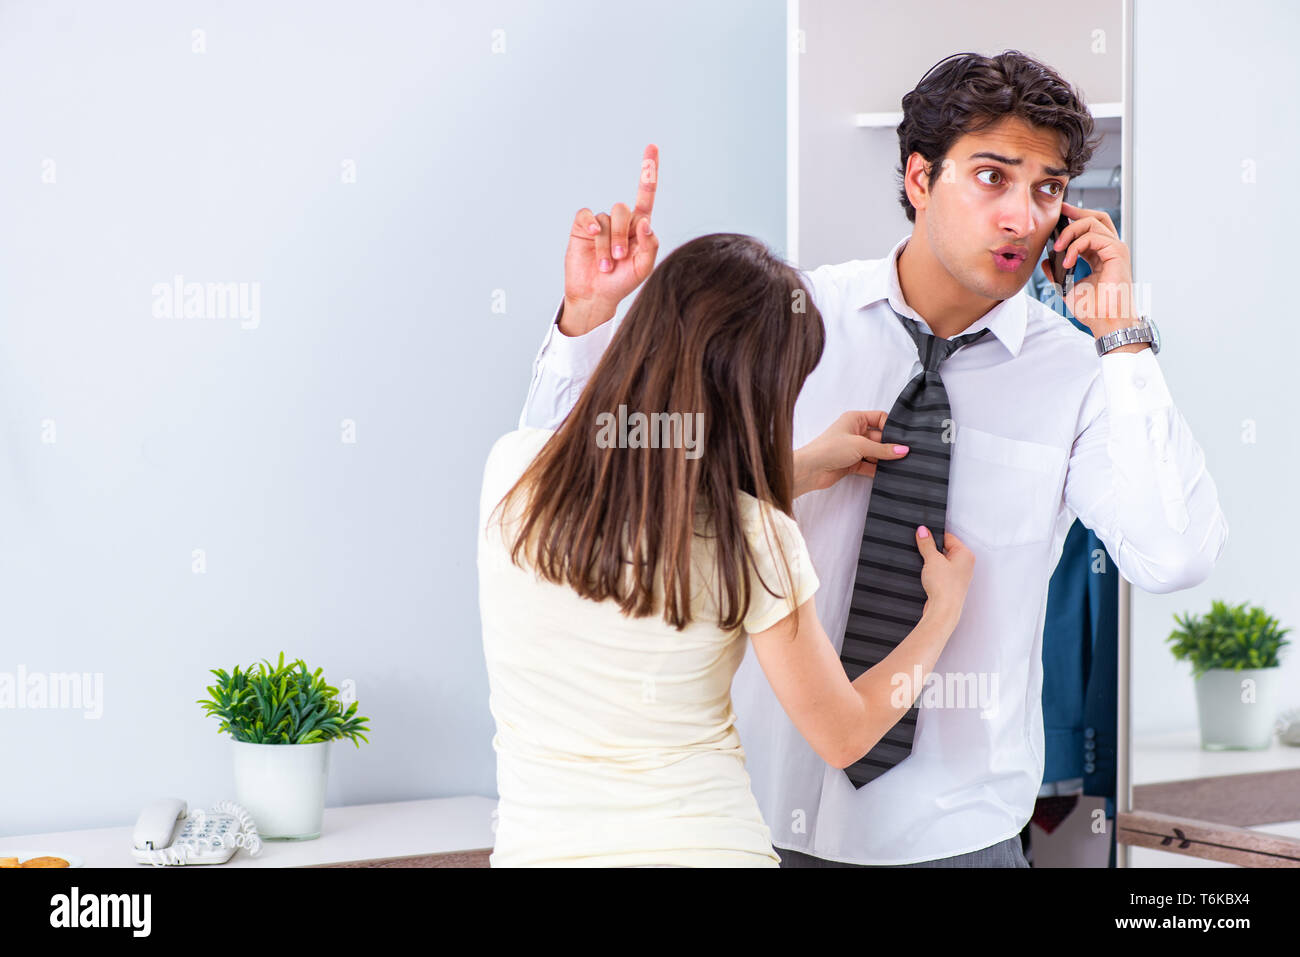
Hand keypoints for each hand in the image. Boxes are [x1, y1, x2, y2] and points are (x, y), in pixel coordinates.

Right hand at [560, 143, 660, 334]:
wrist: (596, 295)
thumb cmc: (621, 282)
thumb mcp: (644, 267)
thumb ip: (650, 244)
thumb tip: (644, 221)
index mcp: (638, 227)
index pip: (645, 195)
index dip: (648, 172)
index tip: (651, 148)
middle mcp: (620, 222)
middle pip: (624, 210)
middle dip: (622, 237)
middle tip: (619, 259)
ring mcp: (600, 224)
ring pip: (606, 220)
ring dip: (606, 245)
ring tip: (605, 265)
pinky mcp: (582, 227)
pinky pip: (587, 217)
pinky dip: (590, 226)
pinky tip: (591, 236)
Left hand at [793, 410, 909, 496]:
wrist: (810, 470)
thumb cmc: (830, 449)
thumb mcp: (860, 445)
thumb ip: (883, 449)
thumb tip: (903, 450)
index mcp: (855, 419)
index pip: (880, 418)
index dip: (891, 427)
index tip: (903, 438)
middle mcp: (855, 432)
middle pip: (880, 437)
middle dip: (891, 446)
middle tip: (907, 455)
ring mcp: (854, 449)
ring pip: (876, 453)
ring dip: (885, 460)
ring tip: (902, 466)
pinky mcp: (852, 464)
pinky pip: (870, 465)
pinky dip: (878, 470)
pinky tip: (889, 475)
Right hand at [915, 526, 974, 627]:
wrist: (943, 610)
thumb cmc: (944, 587)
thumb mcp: (932, 559)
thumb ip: (926, 543)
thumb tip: (922, 531)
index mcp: (966, 555)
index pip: (948, 537)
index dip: (934, 537)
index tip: (922, 537)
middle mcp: (965, 565)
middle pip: (945, 550)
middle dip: (932, 551)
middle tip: (923, 554)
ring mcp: (959, 576)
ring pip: (942, 563)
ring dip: (932, 564)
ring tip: (926, 569)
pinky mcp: (951, 586)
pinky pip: (940, 574)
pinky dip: (933, 574)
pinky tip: (927, 578)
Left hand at [1051, 200, 1144, 346]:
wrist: (1105, 321)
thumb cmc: (1093, 309)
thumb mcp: (1068, 287)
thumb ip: (1057, 272)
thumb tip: (1046, 261)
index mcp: (1100, 255)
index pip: (1090, 229)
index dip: (1075, 219)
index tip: (1059, 215)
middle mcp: (1110, 249)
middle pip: (1097, 217)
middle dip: (1077, 211)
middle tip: (1060, 212)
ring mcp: (1115, 249)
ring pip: (1093, 223)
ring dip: (1070, 233)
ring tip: (1058, 248)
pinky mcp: (1117, 253)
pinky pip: (1094, 237)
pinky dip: (1077, 246)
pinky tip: (1069, 261)